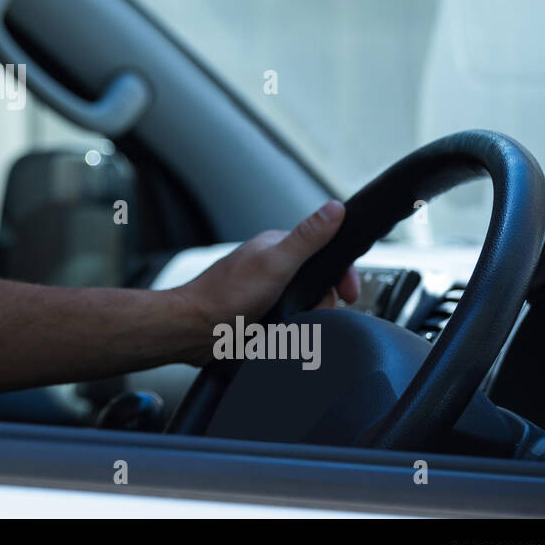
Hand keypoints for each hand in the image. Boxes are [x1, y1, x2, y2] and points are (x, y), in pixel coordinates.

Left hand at [176, 200, 359, 366]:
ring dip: (304, 322)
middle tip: (311, 313)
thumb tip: (334, 208)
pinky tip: (278, 337)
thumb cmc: (226, 296)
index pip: (325, 253)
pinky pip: (289, 326)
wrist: (194, 331)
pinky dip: (289, 334)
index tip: (350, 293)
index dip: (341, 274)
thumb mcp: (275, 263)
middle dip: (322, 304)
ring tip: (288, 327)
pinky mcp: (261, 316)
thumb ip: (307, 238)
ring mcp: (266, 292)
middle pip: (319, 286)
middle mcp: (273, 267)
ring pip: (306, 308)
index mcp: (277, 247)